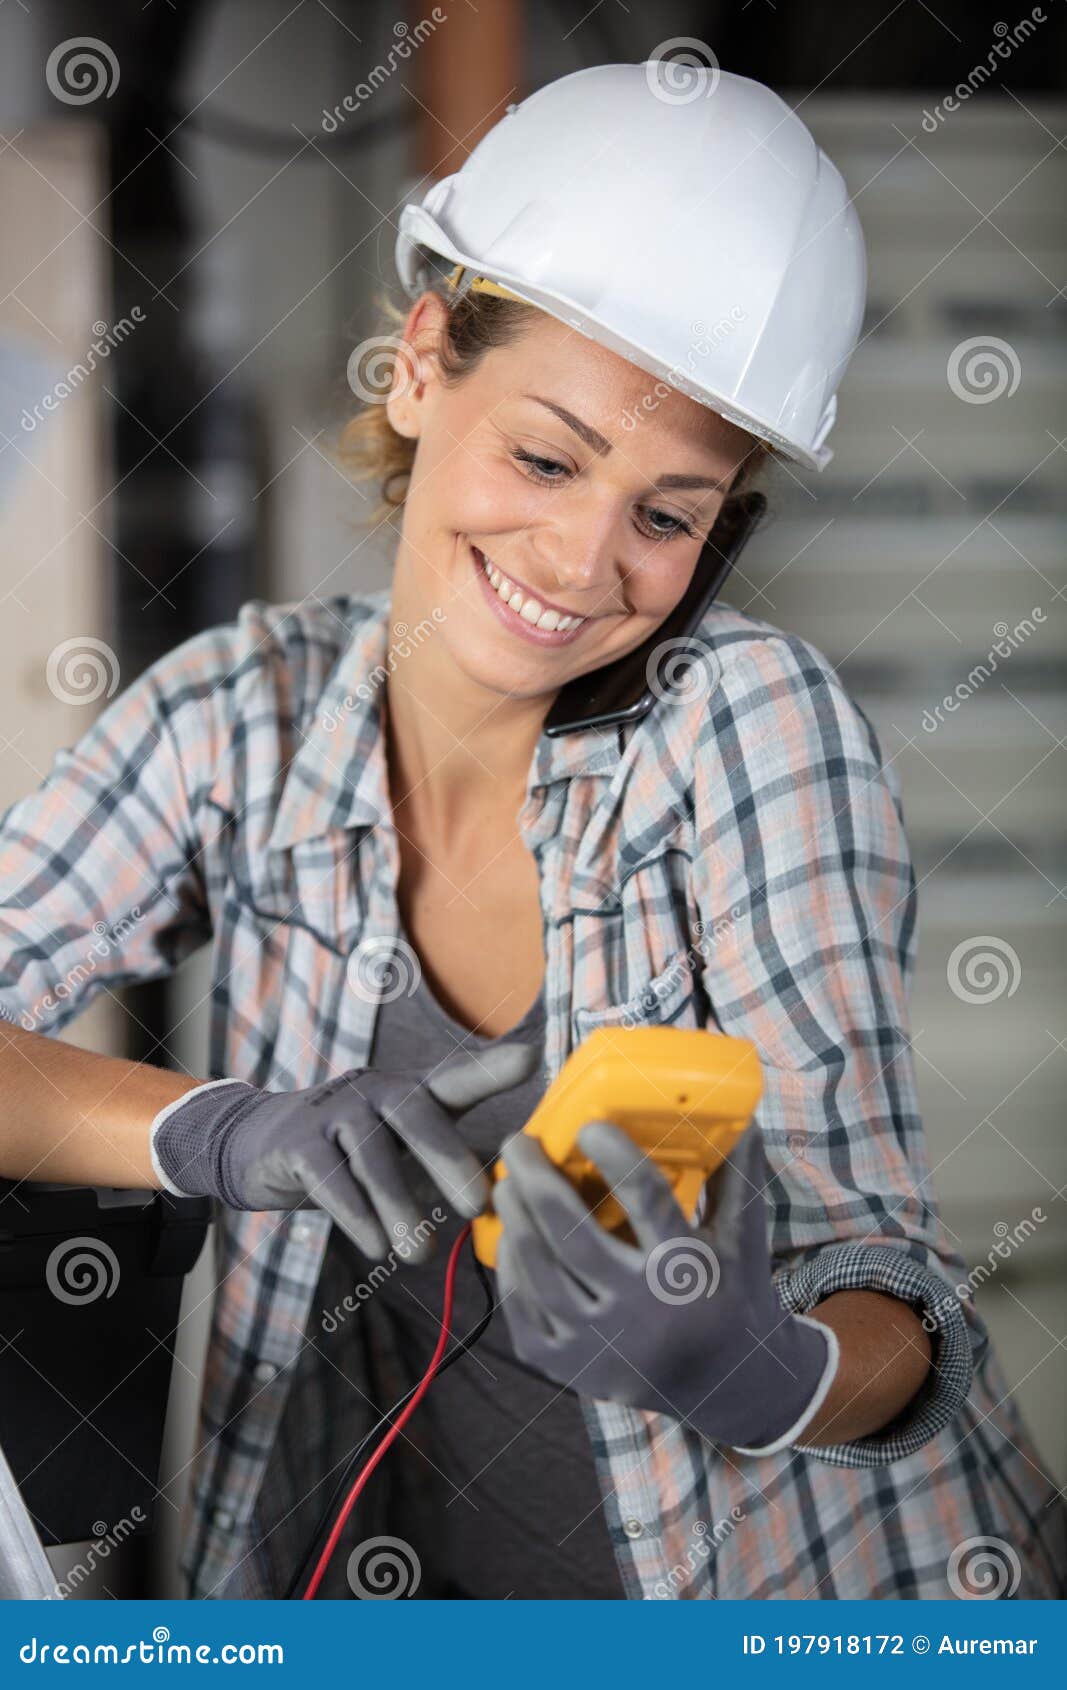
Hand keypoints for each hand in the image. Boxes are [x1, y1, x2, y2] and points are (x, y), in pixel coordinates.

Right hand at [150, 1045, 537, 1260]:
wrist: (262, 1144)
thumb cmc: (354, 1147)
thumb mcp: (404, 1142)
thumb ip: (453, 1156)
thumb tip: (510, 1190)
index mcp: (412, 1091)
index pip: (456, 1080)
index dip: (492, 1070)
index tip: (531, 1059)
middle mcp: (377, 1091)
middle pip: (418, 1117)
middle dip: (448, 1160)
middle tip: (477, 1206)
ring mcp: (335, 1112)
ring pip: (373, 1157)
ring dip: (398, 1207)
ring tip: (419, 1254)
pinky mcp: (297, 1142)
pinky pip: (329, 1179)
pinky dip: (354, 1214)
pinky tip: (374, 1247)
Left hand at [492, 1120, 837, 1451]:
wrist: (724, 1385)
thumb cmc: (731, 1295)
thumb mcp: (743, 1240)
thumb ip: (737, 1176)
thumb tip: (742, 1113)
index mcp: (687, 1268)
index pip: (647, 1201)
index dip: (615, 1158)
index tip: (588, 1126)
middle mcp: (642, 1308)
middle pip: (574, 1236)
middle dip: (537, 1181)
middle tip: (519, 1142)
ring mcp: (602, 1343)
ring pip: (541, 1272)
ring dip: (516, 1219)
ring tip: (507, 1182)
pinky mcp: (573, 1367)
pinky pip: (526, 1313)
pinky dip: (512, 1270)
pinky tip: (509, 1238)